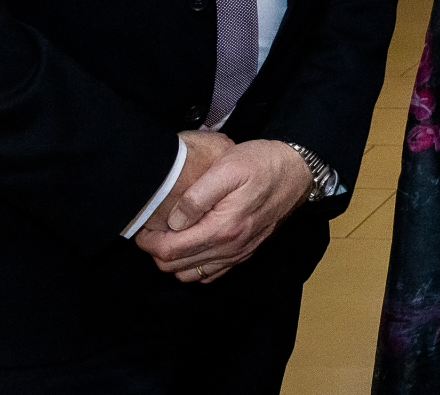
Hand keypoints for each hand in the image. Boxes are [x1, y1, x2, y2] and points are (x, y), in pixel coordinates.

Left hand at [133, 139, 313, 282]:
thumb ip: (197, 196)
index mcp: (223, 229)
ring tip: (168, 237)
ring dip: (173, 261)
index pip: (171, 251)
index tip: (141, 228)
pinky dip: (194, 266)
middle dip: (156, 252)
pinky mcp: (245, 252)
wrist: (298, 170)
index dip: (148, 242)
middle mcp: (231, 248)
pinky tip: (191, 245)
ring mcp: (239, 253)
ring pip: (191, 275)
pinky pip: (211, 274)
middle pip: (176, 267)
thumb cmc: (262, 163)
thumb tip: (174, 220)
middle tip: (150, 230)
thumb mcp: (227, 167)